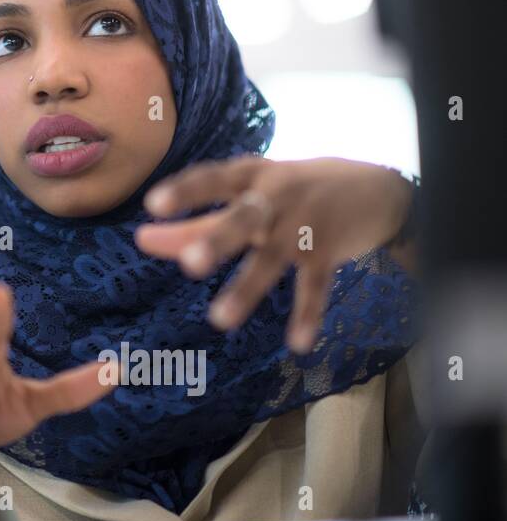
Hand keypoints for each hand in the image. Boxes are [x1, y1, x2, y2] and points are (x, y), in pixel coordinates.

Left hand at [132, 155, 412, 353]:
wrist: (378, 189)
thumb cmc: (292, 192)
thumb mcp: (246, 199)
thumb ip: (195, 222)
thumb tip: (141, 240)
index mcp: (250, 176)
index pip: (214, 179)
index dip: (186, 191)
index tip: (152, 204)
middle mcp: (276, 196)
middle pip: (244, 216)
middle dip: (219, 240)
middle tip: (190, 265)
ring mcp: (305, 225)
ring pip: (274, 258)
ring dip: (248, 287)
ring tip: (220, 320)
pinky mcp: (330, 252)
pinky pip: (316, 286)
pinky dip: (308, 314)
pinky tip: (298, 344)